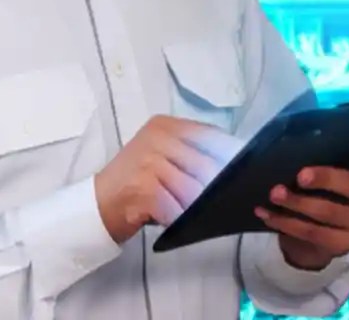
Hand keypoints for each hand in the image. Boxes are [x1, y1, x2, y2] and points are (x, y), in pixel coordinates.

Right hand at [95, 115, 242, 243]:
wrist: (98, 203)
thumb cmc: (137, 180)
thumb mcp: (161, 154)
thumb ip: (191, 152)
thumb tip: (235, 162)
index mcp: (165, 125)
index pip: (209, 135)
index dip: (231, 153)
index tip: (250, 167)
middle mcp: (156, 138)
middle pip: (205, 162)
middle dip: (220, 183)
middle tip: (236, 196)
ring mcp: (148, 163)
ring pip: (194, 187)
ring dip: (204, 203)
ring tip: (213, 211)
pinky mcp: (143, 189)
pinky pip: (176, 206)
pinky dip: (184, 217)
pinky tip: (187, 222)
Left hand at [256, 124, 348, 269]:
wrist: (333, 231)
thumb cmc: (335, 186)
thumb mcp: (340, 168)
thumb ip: (334, 155)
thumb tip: (300, 136)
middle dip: (327, 179)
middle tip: (300, 175)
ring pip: (327, 213)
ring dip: (297, 203)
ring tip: (274, 193)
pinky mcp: (342, 245)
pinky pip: (311, 234)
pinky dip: (285, 223)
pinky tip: (266, 213)